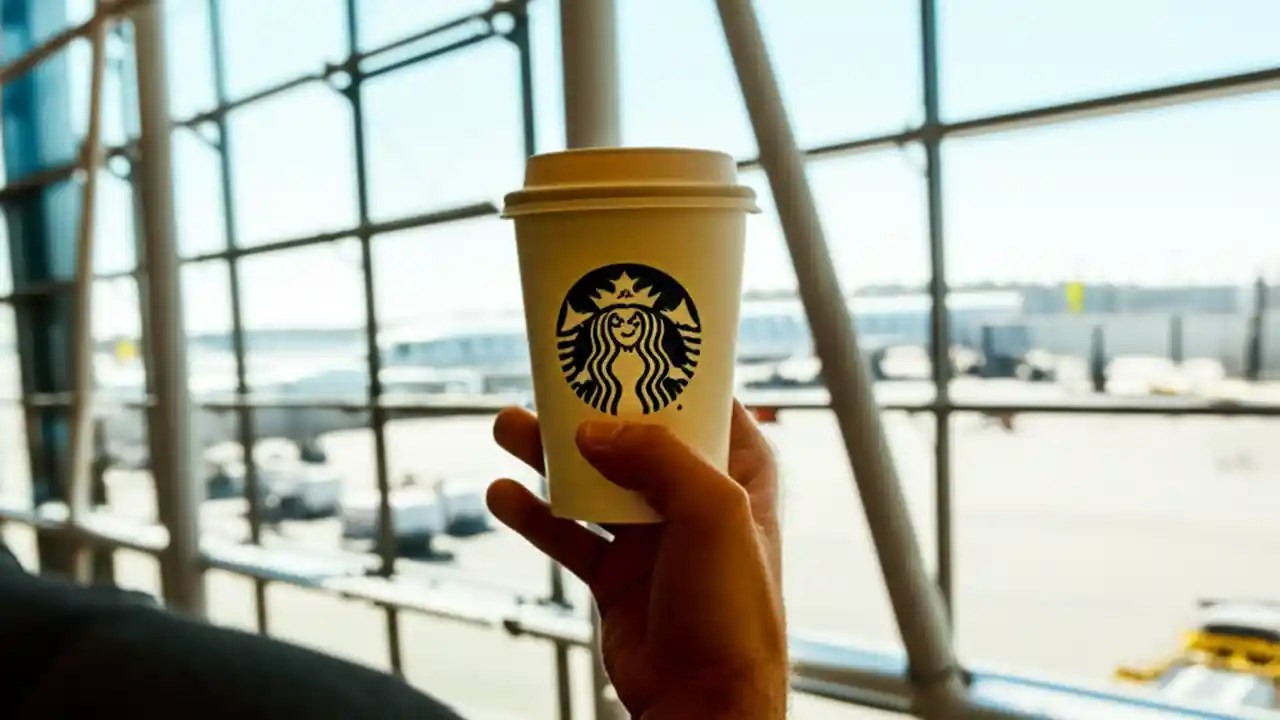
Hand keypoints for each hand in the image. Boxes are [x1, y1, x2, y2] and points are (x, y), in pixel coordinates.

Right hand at [487, 401, 785, 718]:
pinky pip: (568, 535)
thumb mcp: (712, 512)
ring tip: (507, 426)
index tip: (626, 342)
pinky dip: (535, 515)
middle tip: (550, 380)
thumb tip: (595, 431)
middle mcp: (696, 502)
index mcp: (739, 475)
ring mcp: (654, 540)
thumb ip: (658, 457)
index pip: (705, 406)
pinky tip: (502, 495)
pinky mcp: (617, 577)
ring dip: (550, 456)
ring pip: (593, 482)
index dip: (669, 373)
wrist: (704, 702)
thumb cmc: (733, 612)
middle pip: (636, 438)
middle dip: (591, 409)